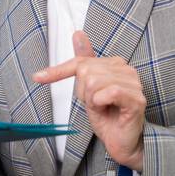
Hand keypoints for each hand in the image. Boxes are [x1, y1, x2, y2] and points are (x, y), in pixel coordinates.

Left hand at [34, 30, 145, 168]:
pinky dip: (101, 103)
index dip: (58, 72)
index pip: (81, 62)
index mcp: (115, 64)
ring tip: (104, 108)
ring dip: (92, 101)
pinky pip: (109, 92)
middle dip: (84, 93)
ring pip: (94, 82)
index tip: (37, 77)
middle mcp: (126, 69)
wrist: (121, 142)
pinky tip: (109, 109)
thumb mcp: (87, 90)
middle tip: (96, 105)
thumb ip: (83, 63)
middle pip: (86, 72)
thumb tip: (78, 33)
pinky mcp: (137, 98)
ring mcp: (134, 83)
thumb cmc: (107, 116)